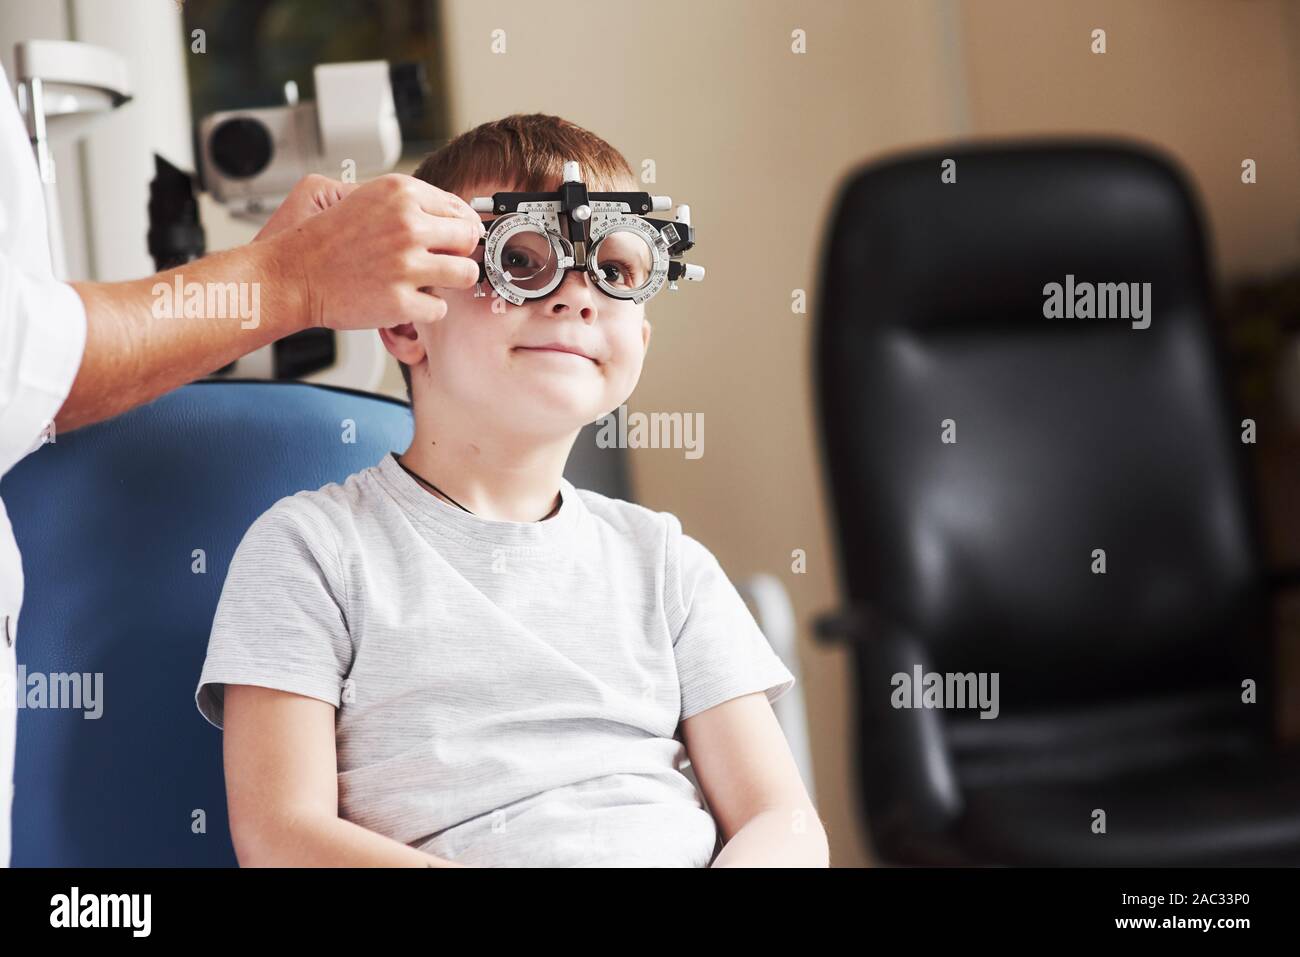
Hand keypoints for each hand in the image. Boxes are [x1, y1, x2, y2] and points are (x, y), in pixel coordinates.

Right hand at [266, 173, 485, 330]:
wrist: (291, 275)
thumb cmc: (324, 239)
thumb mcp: (361, 195)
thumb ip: (406, 200)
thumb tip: (451, 211)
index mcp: (400, 193)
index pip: (459, 209)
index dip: (457, 227)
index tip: (450, 239)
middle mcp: (407, 225)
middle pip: (469, 239)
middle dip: (457, 252)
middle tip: (438, 261)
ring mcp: (406, 265)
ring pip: (465, 275)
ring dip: (450, 281)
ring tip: (427, 282)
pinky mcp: (401, 301)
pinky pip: (440, 308)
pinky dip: (426, 309)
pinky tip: (406, 300)